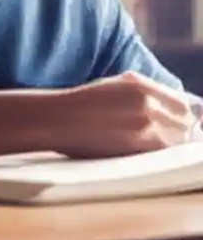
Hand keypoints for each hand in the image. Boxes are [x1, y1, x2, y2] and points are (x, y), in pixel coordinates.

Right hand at [52, 71, 198, 158]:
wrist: (54, 120)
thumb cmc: (79, 106)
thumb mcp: (114, 86)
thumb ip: (144, 93)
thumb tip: (169, 108)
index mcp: (141, 85)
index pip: (183, 104)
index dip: (181, 116)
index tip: (176, 124)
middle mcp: (147, 102)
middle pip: (184, 122)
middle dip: (179, 131)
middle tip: (166, 138)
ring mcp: (144, 123)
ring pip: (177, 139)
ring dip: (170, 144)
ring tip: (152, 146)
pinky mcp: (137, 144)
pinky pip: (164, 152)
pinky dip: (159, 154)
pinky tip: (145, 152)